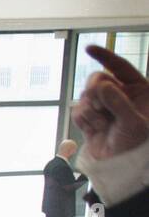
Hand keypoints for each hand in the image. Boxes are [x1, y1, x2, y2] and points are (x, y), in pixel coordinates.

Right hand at [72, 46, 148, 161]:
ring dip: (91, 111)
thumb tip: (101, 86)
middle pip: (97, 79)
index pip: (120, 67)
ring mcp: (104, 105)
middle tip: (100, 107)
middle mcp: (120, 94)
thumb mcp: (133, 123)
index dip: (105, 57)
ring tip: (102, 125)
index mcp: (139, 90)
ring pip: (85, 95)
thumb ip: (118, 102)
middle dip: (95, 93)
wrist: (120, 166)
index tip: (88, 49)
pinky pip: (77, 109)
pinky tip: (94, 129)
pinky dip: (83, 120)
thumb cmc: (136, 144)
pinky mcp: (89, 117)